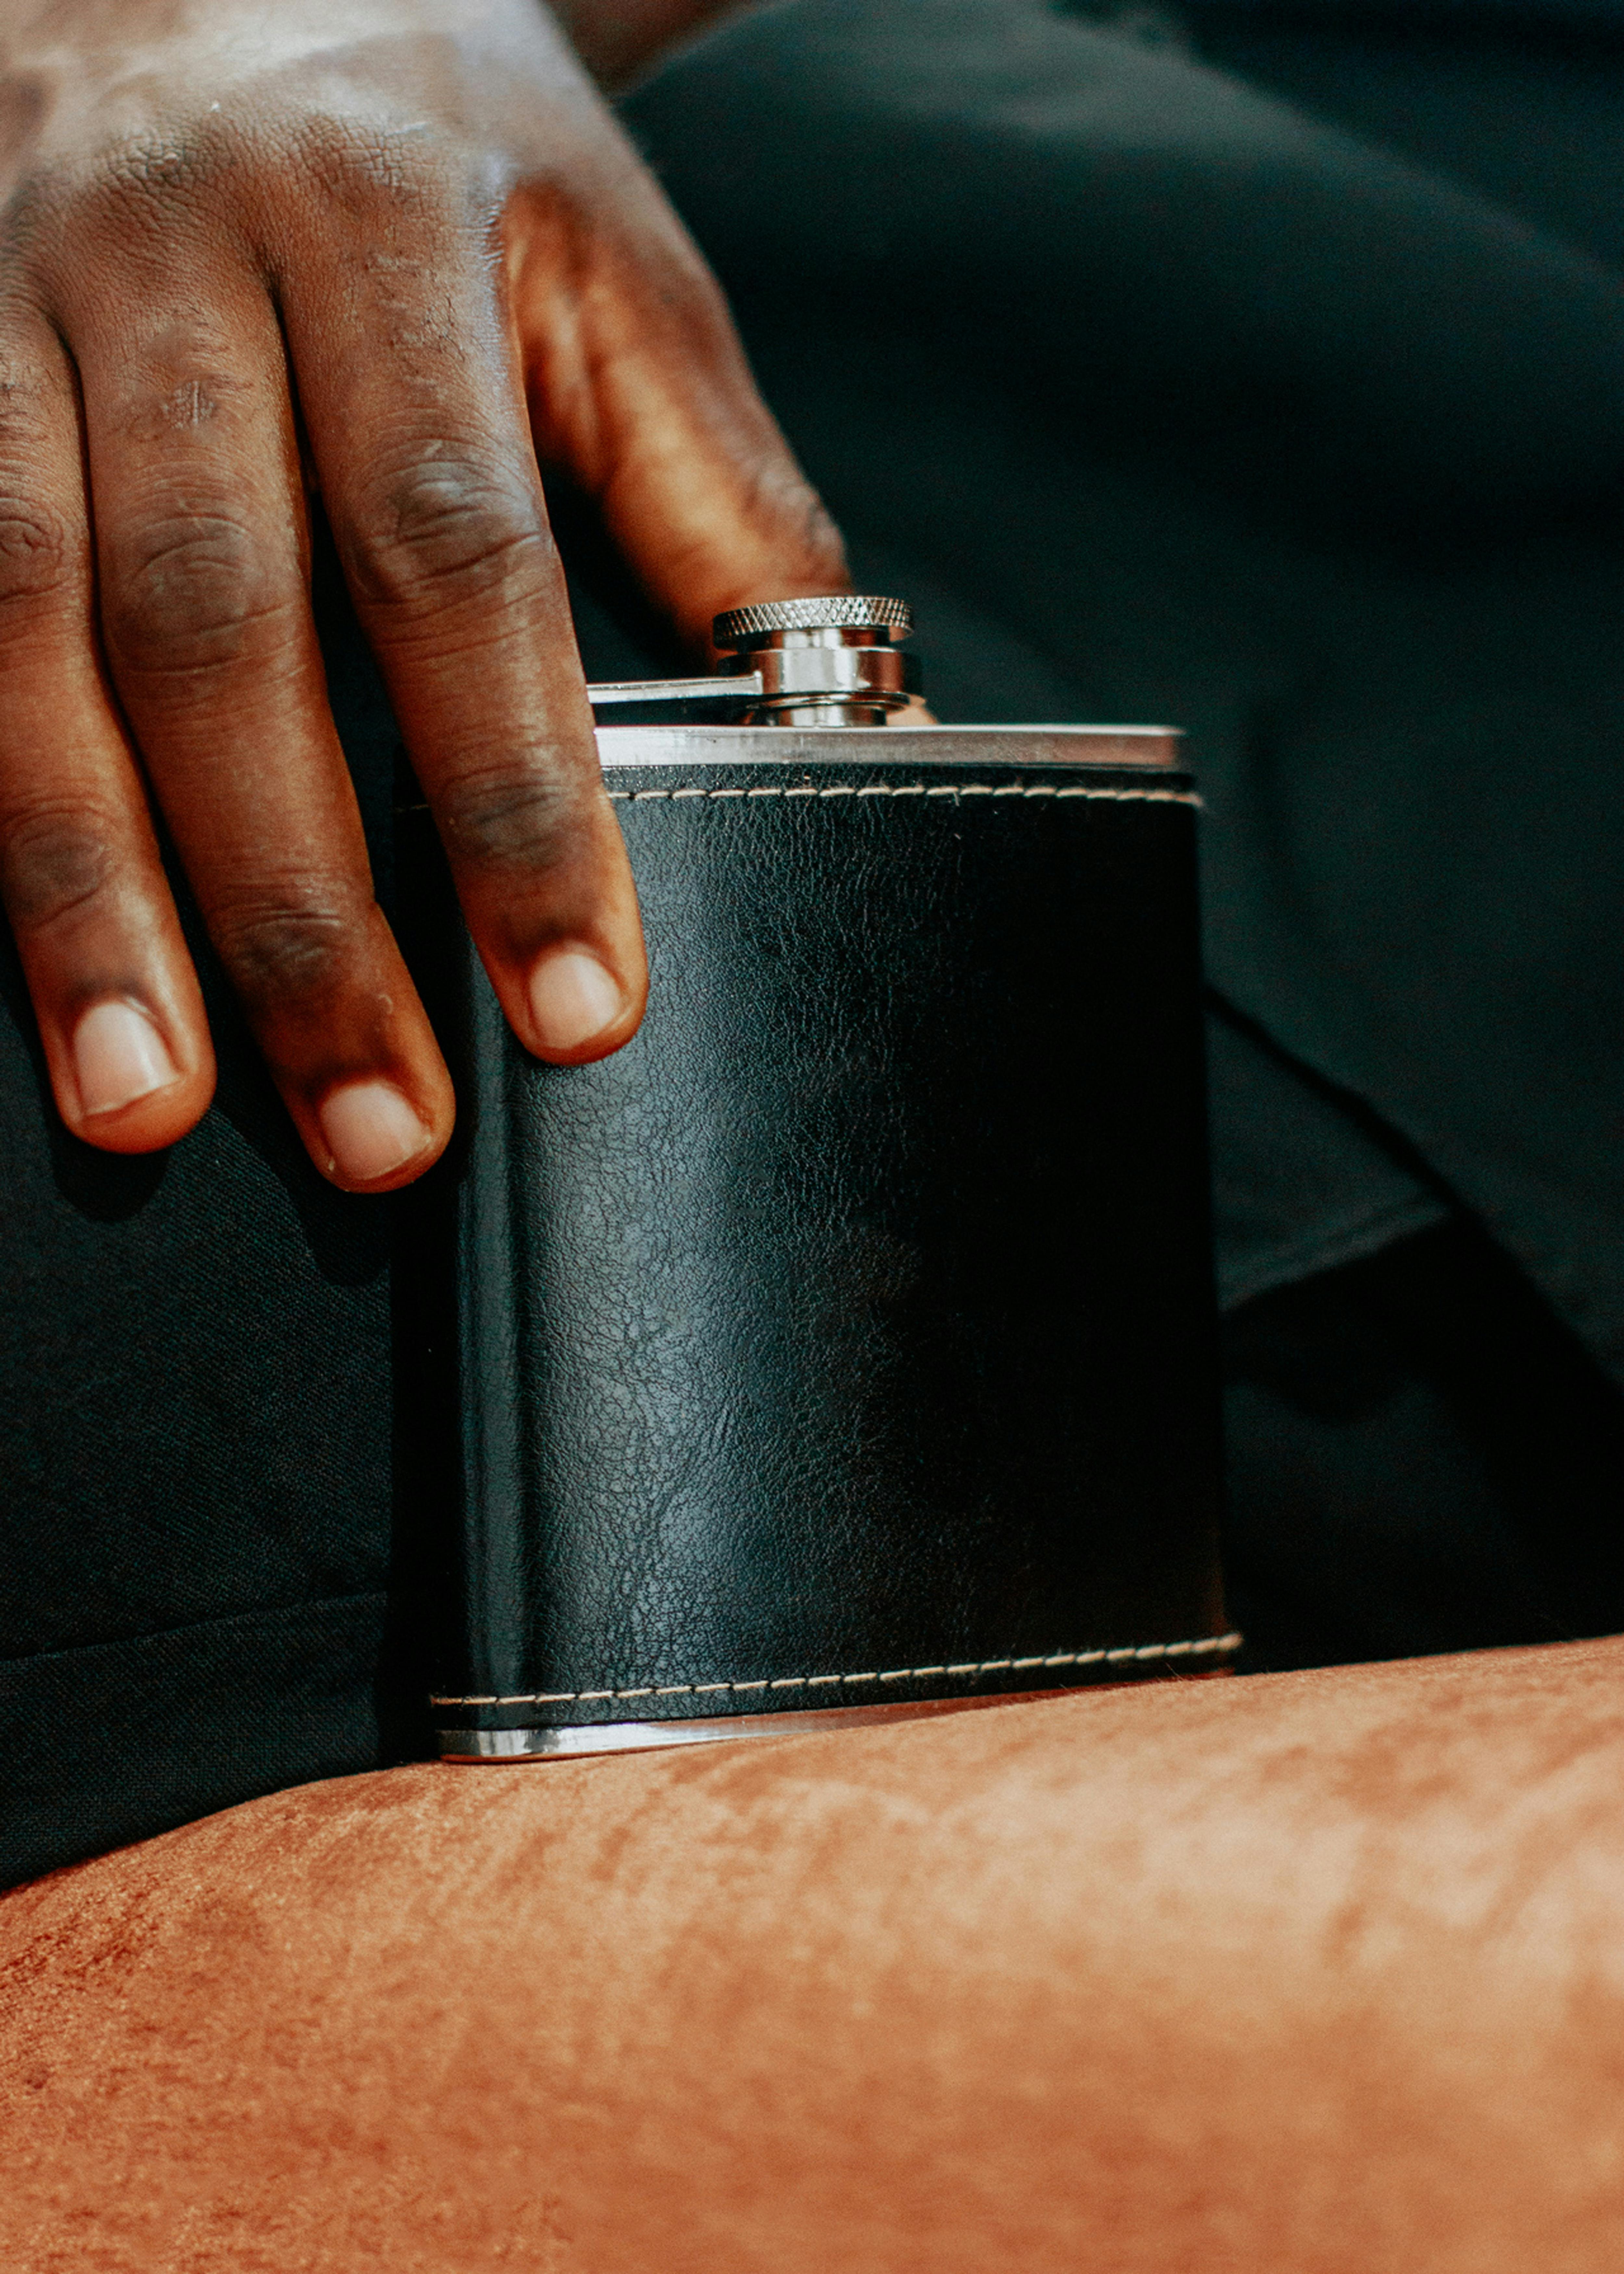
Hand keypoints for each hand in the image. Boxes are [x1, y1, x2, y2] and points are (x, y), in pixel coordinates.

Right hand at [0, 0, 843, 1187]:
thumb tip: (847, 711)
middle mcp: (160, 260)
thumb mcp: (604, 263)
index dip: (517, 798)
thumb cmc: (430, 137)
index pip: (456, 556)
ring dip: (79, 890)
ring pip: (18, 631)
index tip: (571, 1001)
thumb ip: (705, 490)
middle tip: (369, 1122)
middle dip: (289, 900)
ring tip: (146, 1100)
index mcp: (375, 225)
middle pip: (214, 620)